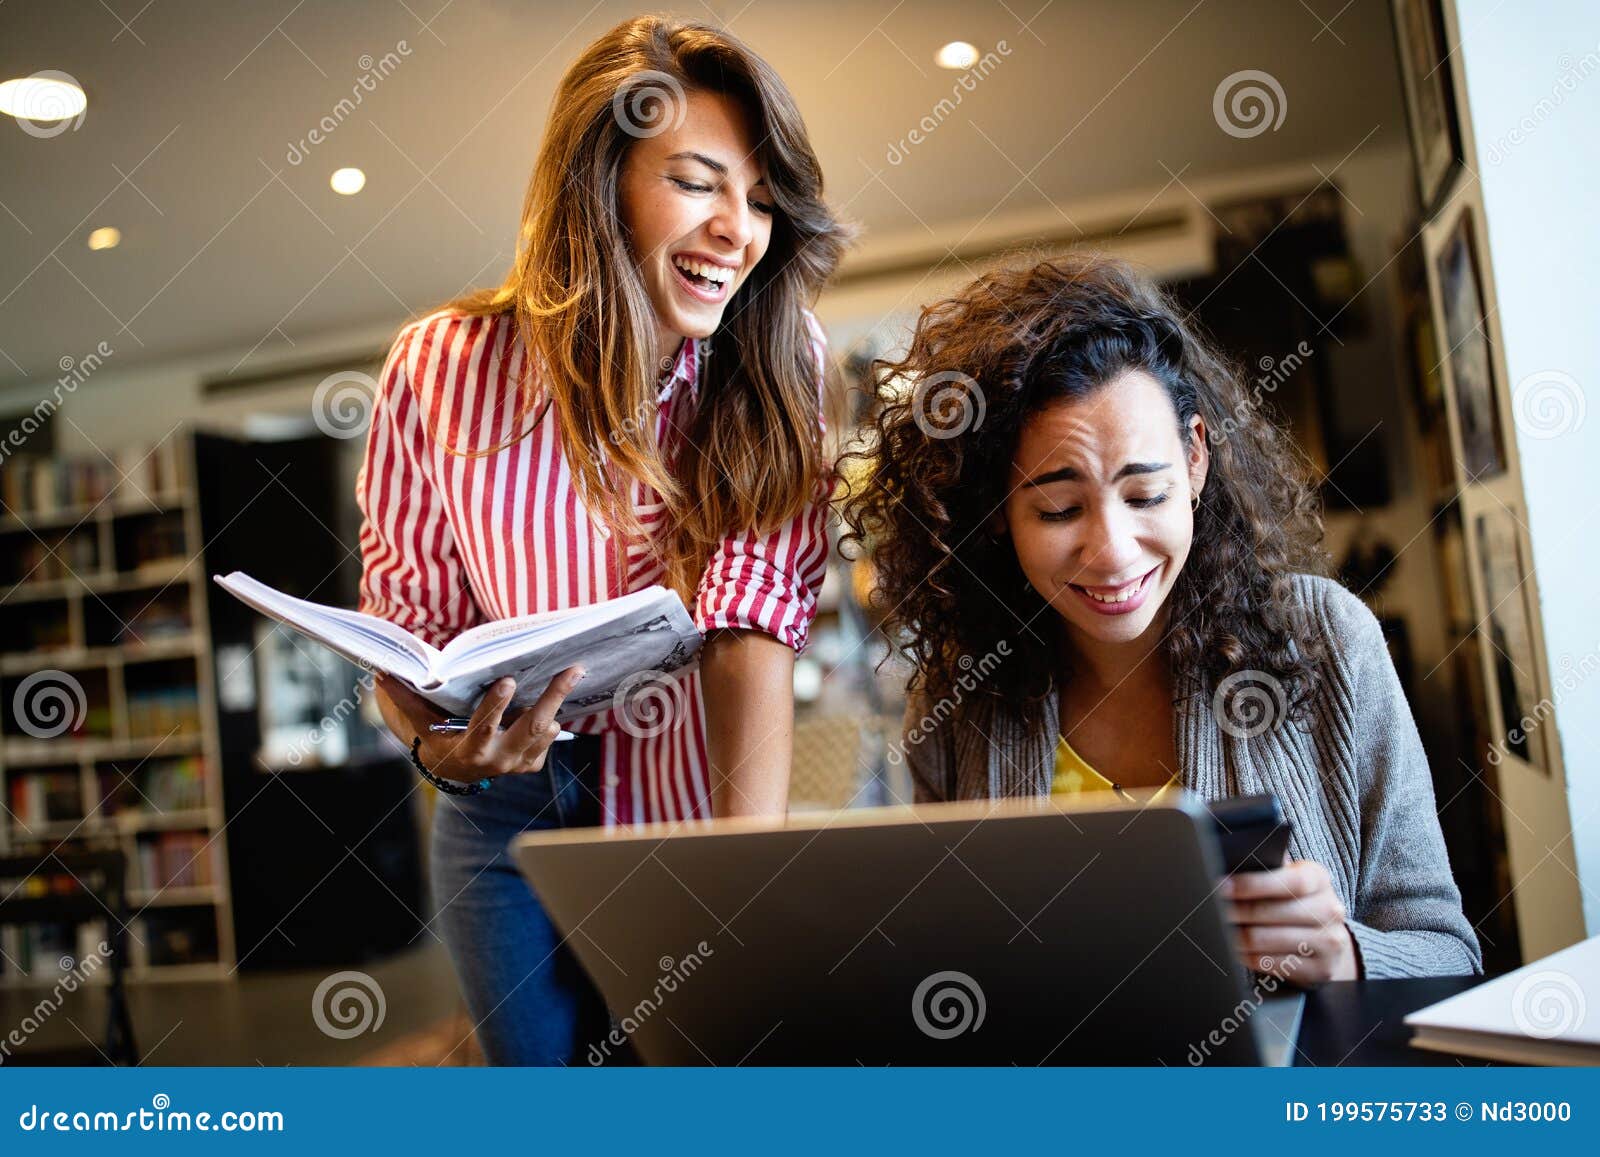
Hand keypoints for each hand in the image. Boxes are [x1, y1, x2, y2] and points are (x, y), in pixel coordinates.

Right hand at [372, 666, 584, 783]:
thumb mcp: (420, 722)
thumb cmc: (437, 736)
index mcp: (469, 750)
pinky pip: (547, 739)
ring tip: (573, 672)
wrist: (455, 770)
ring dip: (559, 702)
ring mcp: (517, 764)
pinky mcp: (530, 764)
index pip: (484, 727)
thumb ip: (406, 699)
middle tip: (570, 670)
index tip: (506, 680)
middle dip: (552, 697)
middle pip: (531, 727)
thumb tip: (380, 673)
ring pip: (545, 731)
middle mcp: (497, 761)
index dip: (496, 706)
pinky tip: (561, 692)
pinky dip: (555, 717)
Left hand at [1220, 859, 1358, 985]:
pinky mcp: (1321, 969)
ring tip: (1216, 930)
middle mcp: (1329, 909)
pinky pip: (1273, 963)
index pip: (1289, 881)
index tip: (1221, 886)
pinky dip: (1247, 956)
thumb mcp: (1289, 881)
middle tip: (1210, 910)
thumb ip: (1267, 871)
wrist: (1328, 941)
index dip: (1252, 884)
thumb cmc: (1295, 903)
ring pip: (1267, 939)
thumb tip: (1229, 865)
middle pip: (1271, 911)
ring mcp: (1329, 942)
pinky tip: (1234, 949)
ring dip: (1236, 936)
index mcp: (1319, 879)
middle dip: (1234, 911)